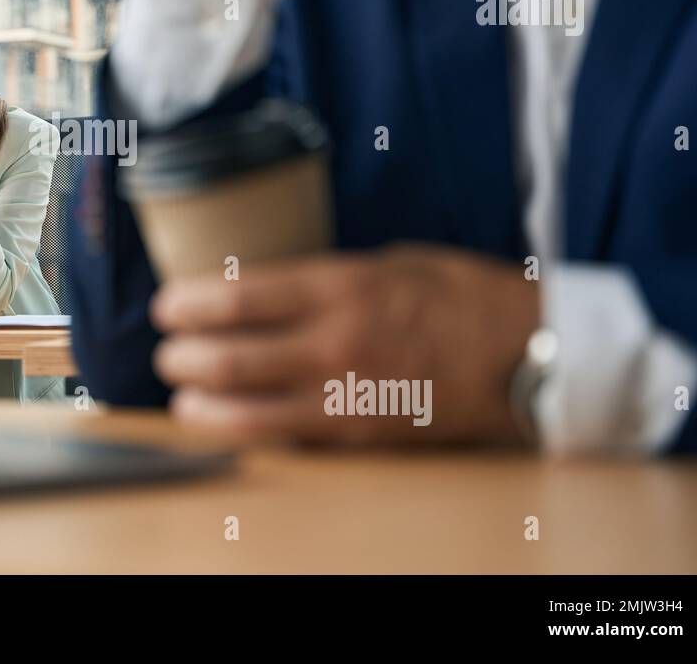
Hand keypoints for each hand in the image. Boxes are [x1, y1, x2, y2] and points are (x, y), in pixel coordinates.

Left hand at [149, 244, 538, 445]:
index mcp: (341, 287)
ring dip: (199, 402)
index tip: (167, 305)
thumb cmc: (463, 297)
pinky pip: (284, 436)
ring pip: (246, 409)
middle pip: (228, 357)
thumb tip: (271, 286)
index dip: (188, 303)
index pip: (238, 296)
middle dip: (181, 355)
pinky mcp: (358, 434)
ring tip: (181, 393)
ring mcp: (344, 394)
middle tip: (166, 350)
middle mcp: (334, 342)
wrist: (530, 357)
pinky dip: (242, 429)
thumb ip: (327, 276)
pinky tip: (222, 421)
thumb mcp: (391, 261)